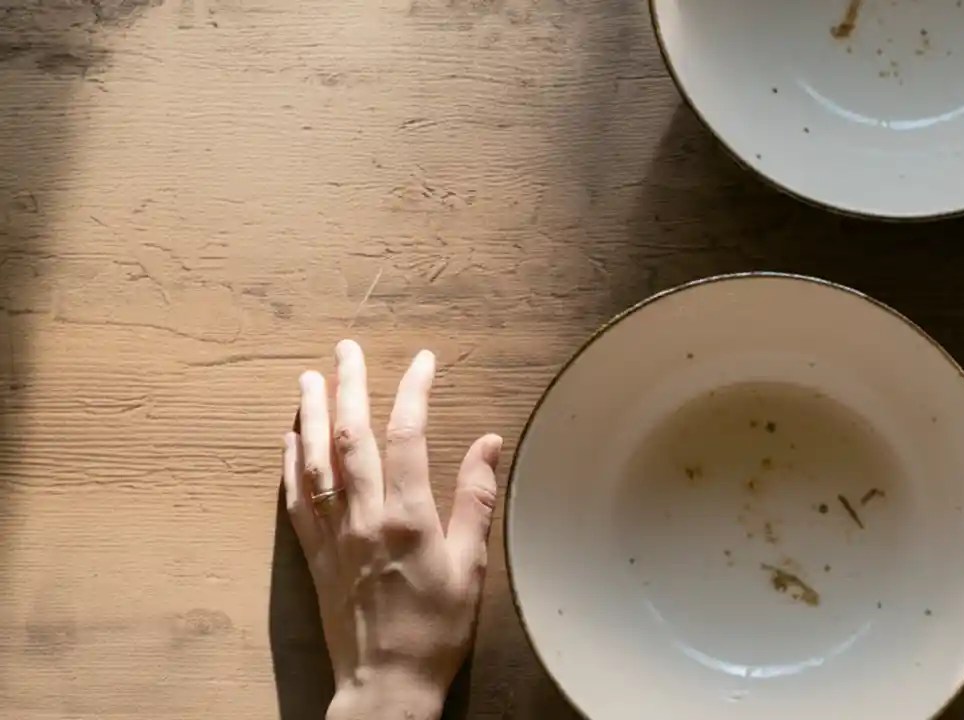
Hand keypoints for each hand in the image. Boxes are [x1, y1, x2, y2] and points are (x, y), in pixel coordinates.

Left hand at [282, 340, 502, 719]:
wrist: (386, 684)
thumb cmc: (437, 629)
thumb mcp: (472, 565)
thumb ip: (475, 500)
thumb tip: (488, 442)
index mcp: (407, 516)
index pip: (407, 435)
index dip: (413, 390)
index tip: (423, 360)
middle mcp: (362, 517)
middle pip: (350, 436)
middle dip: (347, 386)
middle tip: (346, 349)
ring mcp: (332, 535)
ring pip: (314, 461)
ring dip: (308, 415)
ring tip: (308, 378)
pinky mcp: (314, 556)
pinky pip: (296, 500)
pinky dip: (289, 464)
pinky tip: (288, 439)